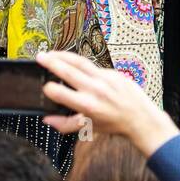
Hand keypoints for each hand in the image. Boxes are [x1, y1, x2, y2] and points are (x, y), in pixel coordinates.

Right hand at [36, 50, 176, 157]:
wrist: (140, 117)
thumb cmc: (113, 124)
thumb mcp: (88, 128)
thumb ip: (65, 125)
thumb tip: (46, 119)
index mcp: (87, 105)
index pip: (61, 93)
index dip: (49, 89)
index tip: (45, 87)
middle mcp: (95, 90)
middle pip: (68, 71)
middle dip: (52, 62)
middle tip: (39, 57)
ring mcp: (105, 78)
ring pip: (80, 62)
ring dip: (64, 55)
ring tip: (51, 52)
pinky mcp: (112, 72)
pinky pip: (93, 66)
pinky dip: (81, 64)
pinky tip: (72, 62)